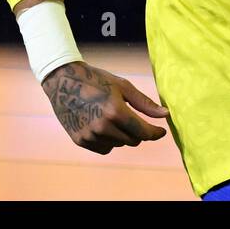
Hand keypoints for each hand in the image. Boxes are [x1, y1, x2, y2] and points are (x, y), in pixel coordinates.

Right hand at [42, 61, 169, 153]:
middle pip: (133, 141)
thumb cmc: (97, 80)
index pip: (142, 132)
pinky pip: (104, 148)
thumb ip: (145, 103)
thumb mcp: (123, 87)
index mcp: (115, 111)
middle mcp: (102, 127)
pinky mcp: (80, 140)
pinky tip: (103, 125)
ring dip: (122, 136)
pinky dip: (108, 140)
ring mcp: (90, 135)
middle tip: (133, 119)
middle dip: (138, 132)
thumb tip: (165, 114)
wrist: (64, 82)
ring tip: (113, 118)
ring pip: (119, 145)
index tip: (161, 132)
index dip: (155, 133)